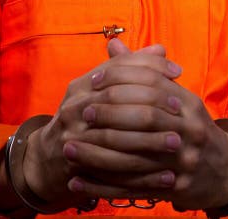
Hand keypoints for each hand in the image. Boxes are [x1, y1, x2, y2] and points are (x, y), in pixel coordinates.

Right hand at [21, 39, 181, 209]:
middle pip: (117, 99)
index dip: (150, 66)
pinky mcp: (78, 168)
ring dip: (150, 141)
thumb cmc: (84, 117)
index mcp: (82, 85)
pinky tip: (166, 177)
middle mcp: (75, 108)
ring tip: (177, 142)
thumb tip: (160, 50)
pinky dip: (142, 178)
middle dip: (151, 103)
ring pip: (116, 137)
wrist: (48, 159)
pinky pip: (115, 174)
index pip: (118, 67)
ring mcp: (73, 138)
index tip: (177, 73)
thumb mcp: (101, 89)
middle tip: (180, 108)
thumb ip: (130, 69)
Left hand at [63, 40, 227, 211]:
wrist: (223, 171)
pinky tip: (77, 183)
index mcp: (187, 103)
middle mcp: (189, 129)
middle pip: (144, 116)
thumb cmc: (190, 128)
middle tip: (82, 113)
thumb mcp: (175, 98)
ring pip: (134, 156)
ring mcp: (183, 161)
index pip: (152, 81)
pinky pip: (131, 188)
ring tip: (68, 148)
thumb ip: (143, 72)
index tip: (94, 80)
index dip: (121, 78)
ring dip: (97, 154)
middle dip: (109, 114)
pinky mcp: (174, 189)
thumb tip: (113, 45)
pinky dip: (102, 187)